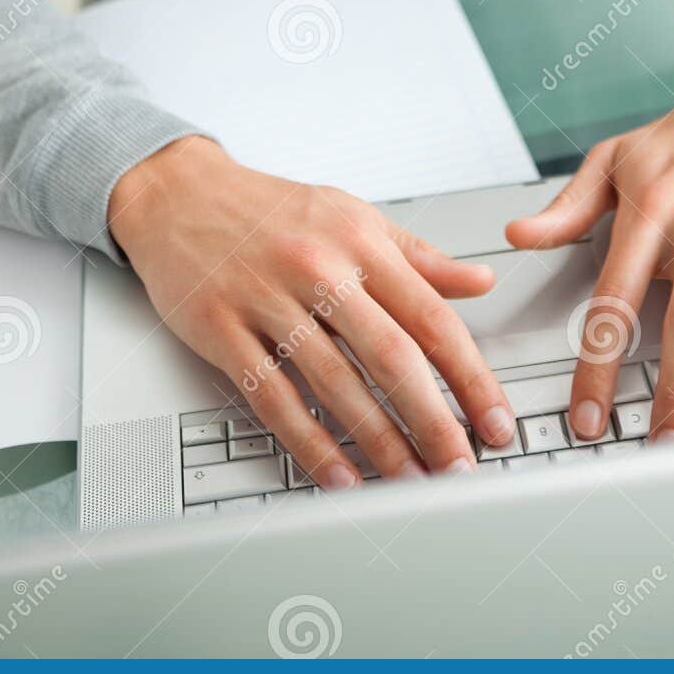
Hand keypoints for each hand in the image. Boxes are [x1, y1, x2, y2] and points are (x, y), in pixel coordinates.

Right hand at [108, 137, 514, 486]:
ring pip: (336, 384)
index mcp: (359, 242)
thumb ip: (418, 256)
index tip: (493, 418)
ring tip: (411, 480)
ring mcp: (267, 300)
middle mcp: (319, 269)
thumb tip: (480, 282)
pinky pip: (273, 397)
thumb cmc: (271, 209)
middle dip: (434, 420)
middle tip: (461, 466)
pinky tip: (339, 474)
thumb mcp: (352, 215)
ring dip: (380, 442)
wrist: (181, 193)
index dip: (470, 375)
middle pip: (391, 356)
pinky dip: (309, 443)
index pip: (431, 316)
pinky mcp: (222, 330)